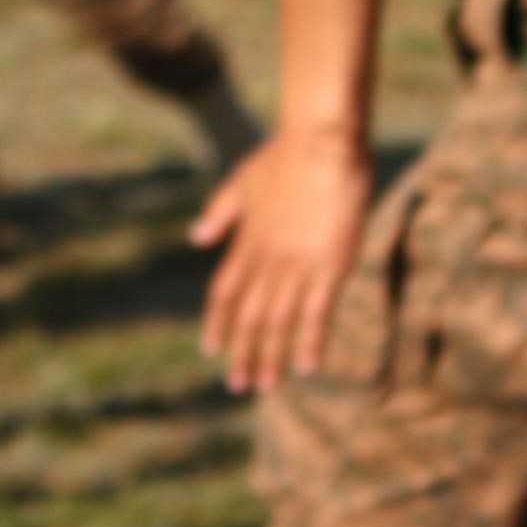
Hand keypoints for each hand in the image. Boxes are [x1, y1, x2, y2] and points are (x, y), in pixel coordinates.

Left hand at [190, 128, 373, 394]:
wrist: (322, 141)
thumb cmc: (285, 155)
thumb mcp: (241, 181)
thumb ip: (220, 213)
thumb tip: (195, 238)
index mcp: (247, 241)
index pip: (225, 292)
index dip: (218, 322)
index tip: (209, 349)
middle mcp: (269, 258)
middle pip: (249, 315)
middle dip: (242, 352)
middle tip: (236, 384)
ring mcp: (299, 264)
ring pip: (279, 320)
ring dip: (271, 355)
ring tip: (264, 385)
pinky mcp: (332, 264)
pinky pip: (318, 311)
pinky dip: (310, 340)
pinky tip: (306, 365)